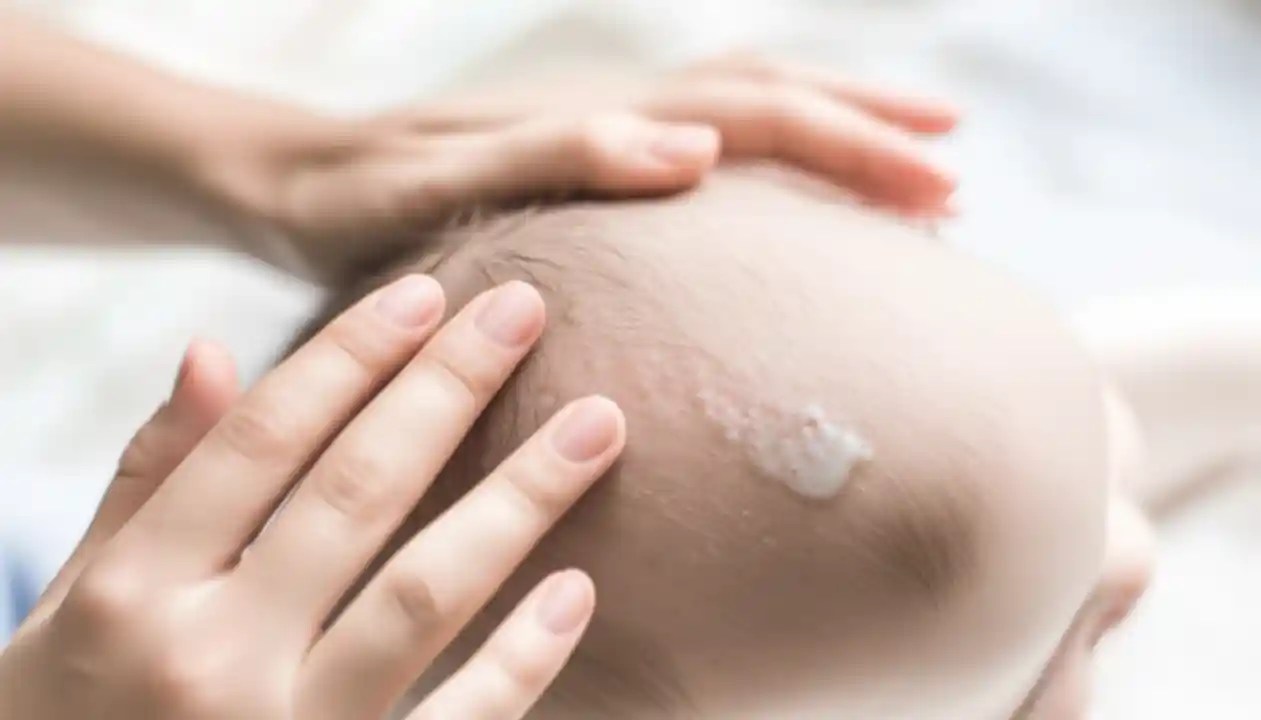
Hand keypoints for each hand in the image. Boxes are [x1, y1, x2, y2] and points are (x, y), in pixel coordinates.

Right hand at [0, 276, 624, 718]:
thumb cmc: (69, 718)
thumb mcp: (73, 606)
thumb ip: (149, 482)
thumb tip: (215, 350)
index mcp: (134, 593)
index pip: (264, 440)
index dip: (350, 354)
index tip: (426, 291)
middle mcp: (209, 660)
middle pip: (358, 492)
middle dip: (449, 388)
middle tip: (524, 307)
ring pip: (423, 594)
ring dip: (521, 499)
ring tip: (598, 423)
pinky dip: (521, 660)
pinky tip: (577, 589)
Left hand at [211, 54, 957, 284]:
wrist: (293, 178)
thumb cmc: (359, 194)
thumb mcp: (442, 181)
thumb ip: (563, 154)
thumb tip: (696, 150)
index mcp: (606, 114)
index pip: (760, 114)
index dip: (856, 146)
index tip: (942, 188)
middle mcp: (621, 109)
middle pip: (774, 99)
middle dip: (872, 136)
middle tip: (960, 183)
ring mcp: (608, 128)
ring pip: (750, 110)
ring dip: (837, 134)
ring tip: (916, 166)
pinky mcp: (590, 155)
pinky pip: (708, 145)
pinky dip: (773, 159)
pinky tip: (791, 188)